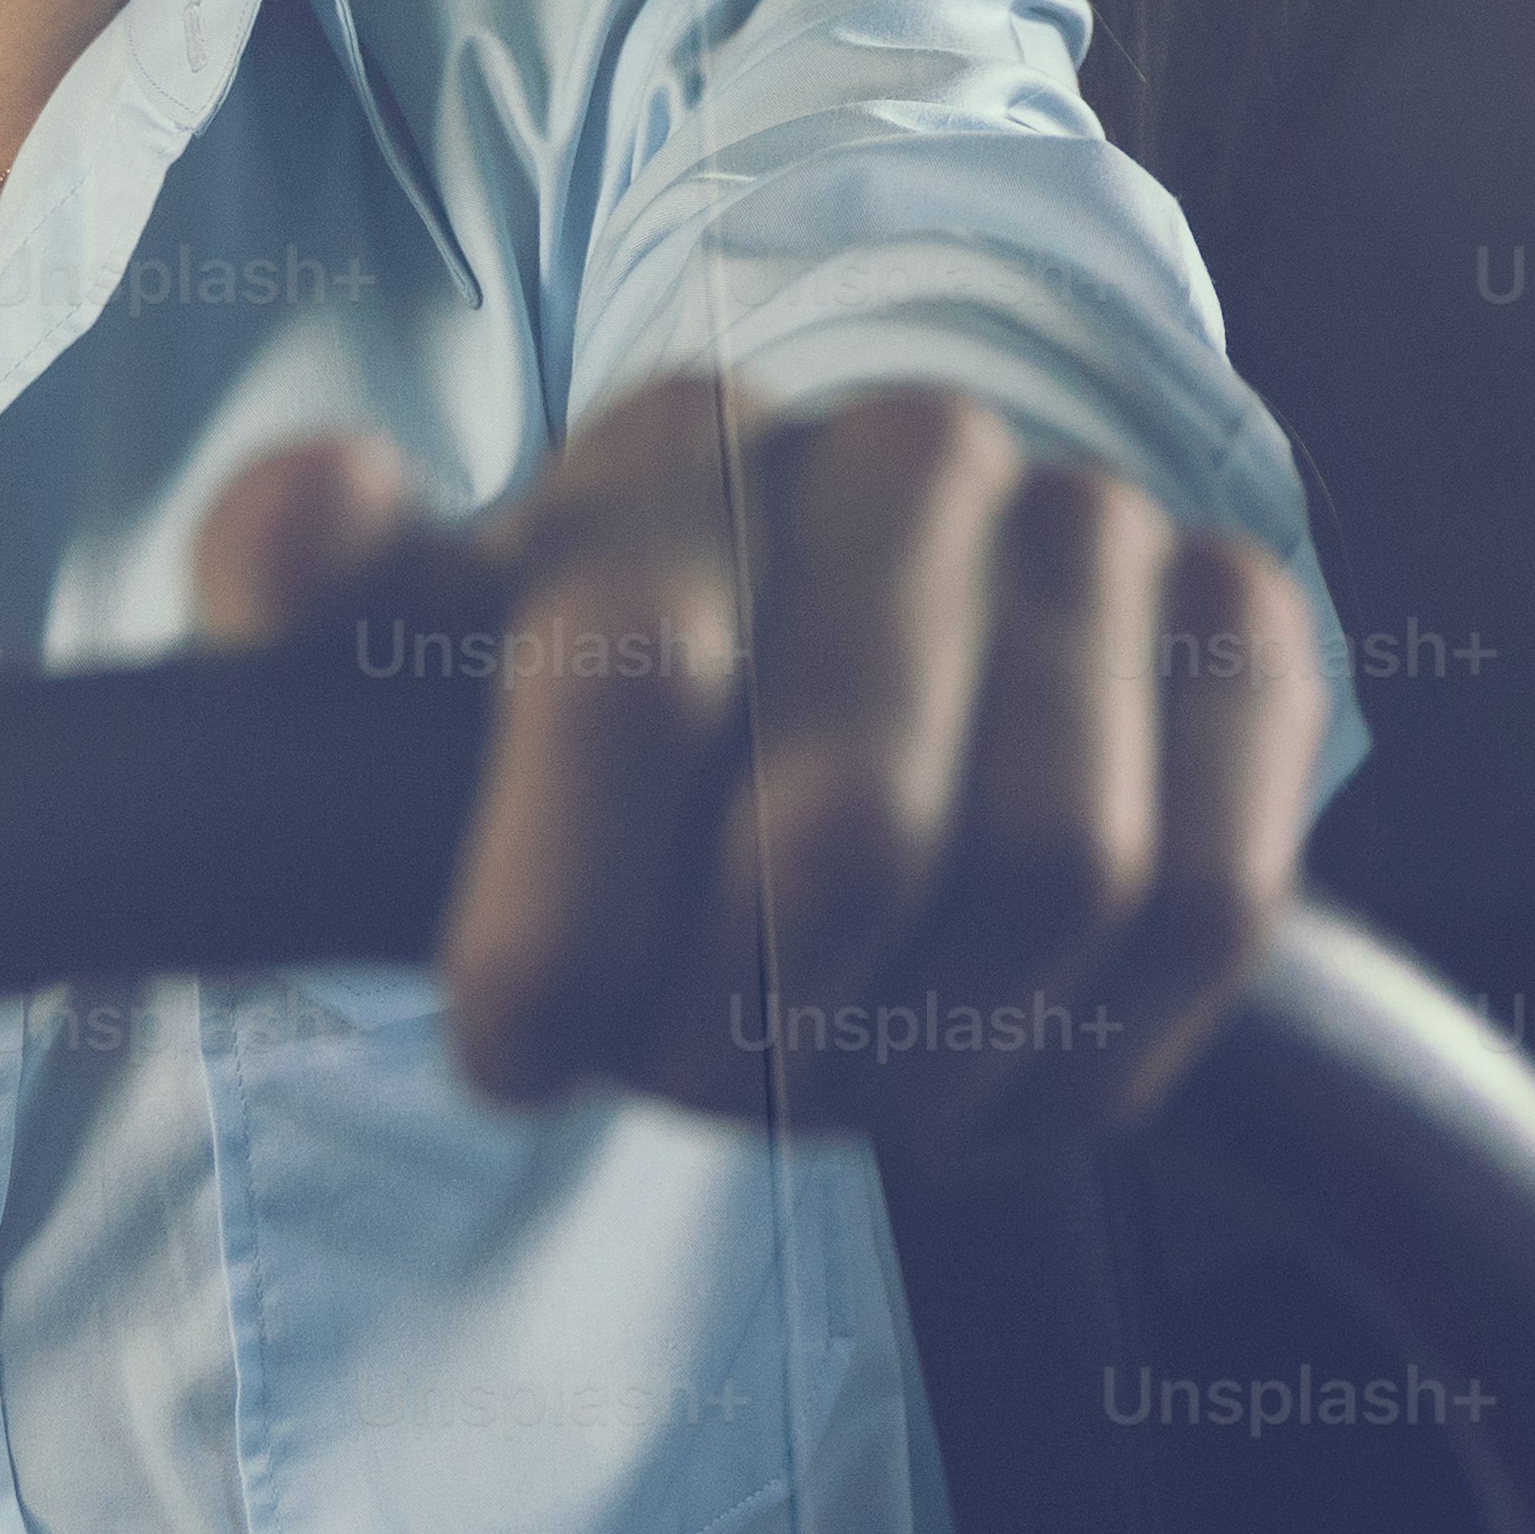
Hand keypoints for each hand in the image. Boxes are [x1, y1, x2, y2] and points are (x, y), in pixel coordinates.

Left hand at [190, 380, 1323, 1160]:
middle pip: (851, 833)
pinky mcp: (1242, 621)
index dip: (557, 927)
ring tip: (843, 1076)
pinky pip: (1214, 894)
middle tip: (700, 1084)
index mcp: (674, 449)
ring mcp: (1093, 523)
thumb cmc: (614, 688)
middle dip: (751, 1033)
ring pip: (1059, 875)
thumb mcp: (431, 652)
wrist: (853, 642)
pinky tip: (991, 1059)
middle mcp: (903, 450)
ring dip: (930, 1056)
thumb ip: (318, 598)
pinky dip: (1093, 1043)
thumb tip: (293, 525)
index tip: (512, 1055)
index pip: (624, 688)